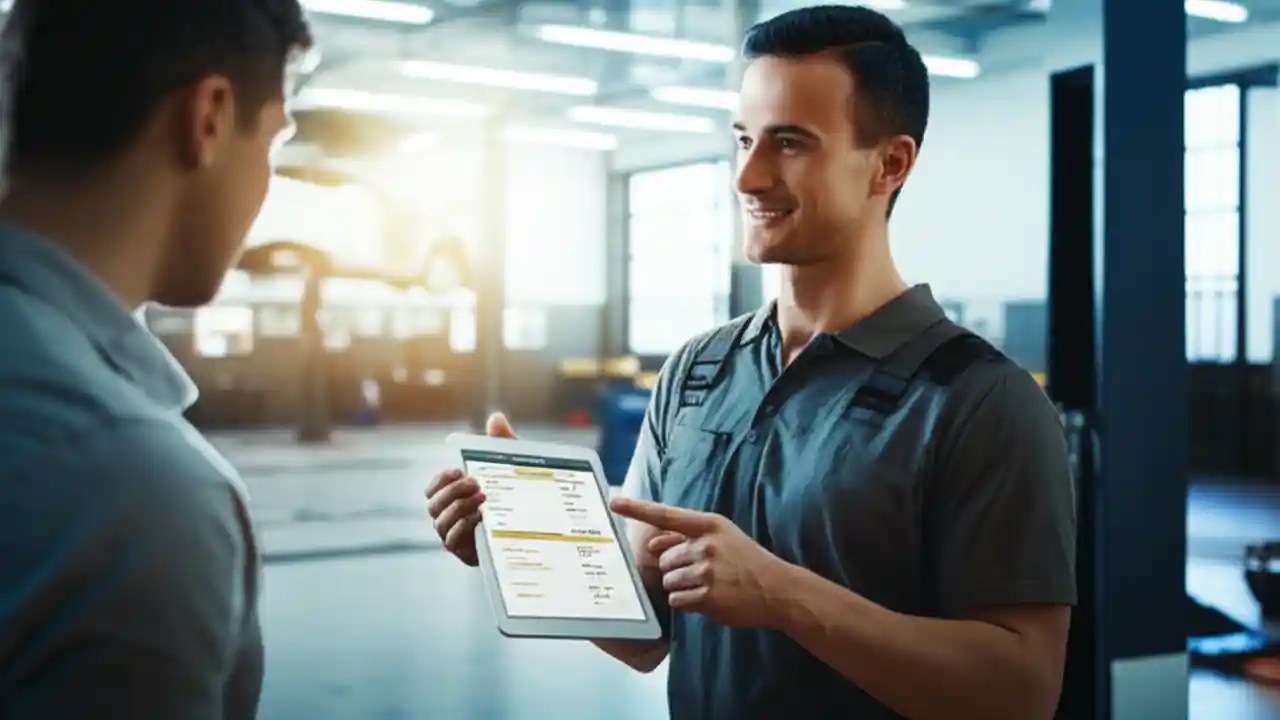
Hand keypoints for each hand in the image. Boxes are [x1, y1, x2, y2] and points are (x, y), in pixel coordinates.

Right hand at [425, 412, 515, 565]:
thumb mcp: (512, 469)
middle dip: (451, 491)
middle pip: (433, 505)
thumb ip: (502, 443)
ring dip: (458, 508)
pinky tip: (480, 518)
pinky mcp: (466, 553)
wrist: (537, 530)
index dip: (440, 479)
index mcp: (454, 497)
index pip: (433, 488)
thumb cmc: (517, 496)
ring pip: (440, 523)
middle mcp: (449, 517)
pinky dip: (462, 528)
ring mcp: (456, 536)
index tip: (458, 469)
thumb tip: (496, 418)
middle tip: (474, 482)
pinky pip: (452, 541)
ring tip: (482, 499)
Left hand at [610, 496, 793, 628]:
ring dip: (680, 588)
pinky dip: (685, 603)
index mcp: (709, 525)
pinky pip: (677, 600)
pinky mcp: (707, 595)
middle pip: (663, 560)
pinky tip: (706, 599)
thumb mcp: (721, 538)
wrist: (776, 588)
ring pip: (668, 582)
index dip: (637, 508)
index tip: (614, 502)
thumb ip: (686, 538)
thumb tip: (653, 546)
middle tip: (699, 574)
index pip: (666, 514)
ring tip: (706, 587)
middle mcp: (705, 544)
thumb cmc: (746, 561)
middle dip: (674, 570)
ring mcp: (706, 571)